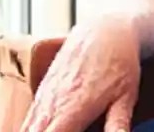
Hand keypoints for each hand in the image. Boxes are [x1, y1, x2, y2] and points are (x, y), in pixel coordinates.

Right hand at [21, 15, 142, 131]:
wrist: (105, 32)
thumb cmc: (120, 64)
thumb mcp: (126, 98)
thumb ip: (117, 126)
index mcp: (72, 108)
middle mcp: (52, 104)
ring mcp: (44, 97)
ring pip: (27, 130)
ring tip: (60, 130)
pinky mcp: (42, 92)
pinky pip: (28, 120)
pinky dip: (31, 130)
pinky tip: (44, 129)